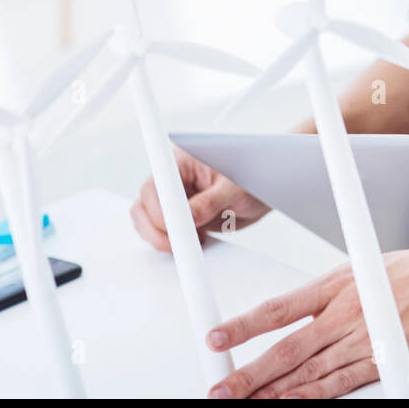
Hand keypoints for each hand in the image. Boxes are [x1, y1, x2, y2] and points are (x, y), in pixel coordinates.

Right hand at [129, 146, 270, 251]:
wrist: (265, 190)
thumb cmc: (253, 178)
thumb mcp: (234, 190)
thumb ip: (210, 202)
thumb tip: (190, 217)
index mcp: (182, 162)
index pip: (156, 184)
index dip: (159, 208)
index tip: (175, 227)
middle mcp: (172, 180)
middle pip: (144, 206)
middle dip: (156, 229)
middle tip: (181, 245)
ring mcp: (173, 199)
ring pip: (147, 221)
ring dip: (162, 238)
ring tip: (194, 241)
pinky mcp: (179, 216)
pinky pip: (161, 232)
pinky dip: (169, 242)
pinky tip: (193, 243)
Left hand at [204, 242, 408, 397]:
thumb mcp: (366, 266)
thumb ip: (332, 291)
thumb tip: (304, 308)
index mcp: (336, 284)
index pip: (278, 309)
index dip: (243, 326)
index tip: (216, 338)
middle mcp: (345, 314)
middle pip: (287, 349)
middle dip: (250, 371)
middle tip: (222, 387)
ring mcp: (364, 340)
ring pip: (308, 372)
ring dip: (274, 391)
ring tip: (246, 402)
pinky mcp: (383, 361)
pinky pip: (341, 385)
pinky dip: (313, 397)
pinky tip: (292, 403)